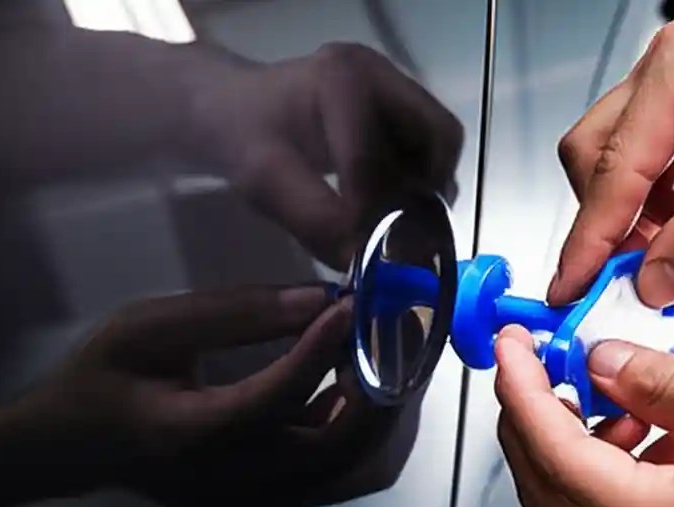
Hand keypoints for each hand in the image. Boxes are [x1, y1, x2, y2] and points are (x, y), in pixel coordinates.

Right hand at [22, 285, 398, 506]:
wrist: (74, 450)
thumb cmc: (105, 377)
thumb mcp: (150, 328)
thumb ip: (234, 313)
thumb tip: (320, 298)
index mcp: (194, 437)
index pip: (277, 399)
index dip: (324, 351)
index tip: (355, 303)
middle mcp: (235, 486)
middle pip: (339, 447)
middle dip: (380, 386)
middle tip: (391, 331)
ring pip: (352, 471)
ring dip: (378, 412)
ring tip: (378, 354)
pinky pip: (334, 477)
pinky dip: (356, 431)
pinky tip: (349, 381)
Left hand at [180, 42, 464, 269]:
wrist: (233, 110)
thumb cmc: (242, 137)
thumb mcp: (264, 181)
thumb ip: (315, 221)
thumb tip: (362, 264)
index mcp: (345, 78)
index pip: (373, 158)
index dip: (375, 213)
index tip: (365, 256)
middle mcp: (382, 74)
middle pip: (437, 141)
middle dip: (422, 197)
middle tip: (399, 243)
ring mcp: (396, 89)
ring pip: (440, 150)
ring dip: (426, 194)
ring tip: (395, 231)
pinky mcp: (401, 111)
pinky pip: (428, 155)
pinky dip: (418, 188)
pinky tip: (391, 214)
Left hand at [492, 325, 673, 506]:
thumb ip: (667, 384)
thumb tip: (603, 361)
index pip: (550, 451)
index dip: (520, 389)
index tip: (510, 343)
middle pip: (550, 485)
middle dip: (534, 414)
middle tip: (543, 356)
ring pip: (587, 501)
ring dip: (583, 438)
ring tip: (623, 386)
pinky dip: (624, 465)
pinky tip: (665, 428)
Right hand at [549, 13, 673, 307]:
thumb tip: (652, 279)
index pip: (613, 166)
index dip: (590, 236)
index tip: (572, 288)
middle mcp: (667, 68)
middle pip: (594, 158)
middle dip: (605, 224)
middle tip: (624, 279)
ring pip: (613, 163)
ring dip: (631, 216)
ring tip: (671, 252)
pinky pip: (644, 161)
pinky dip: (653, 202)